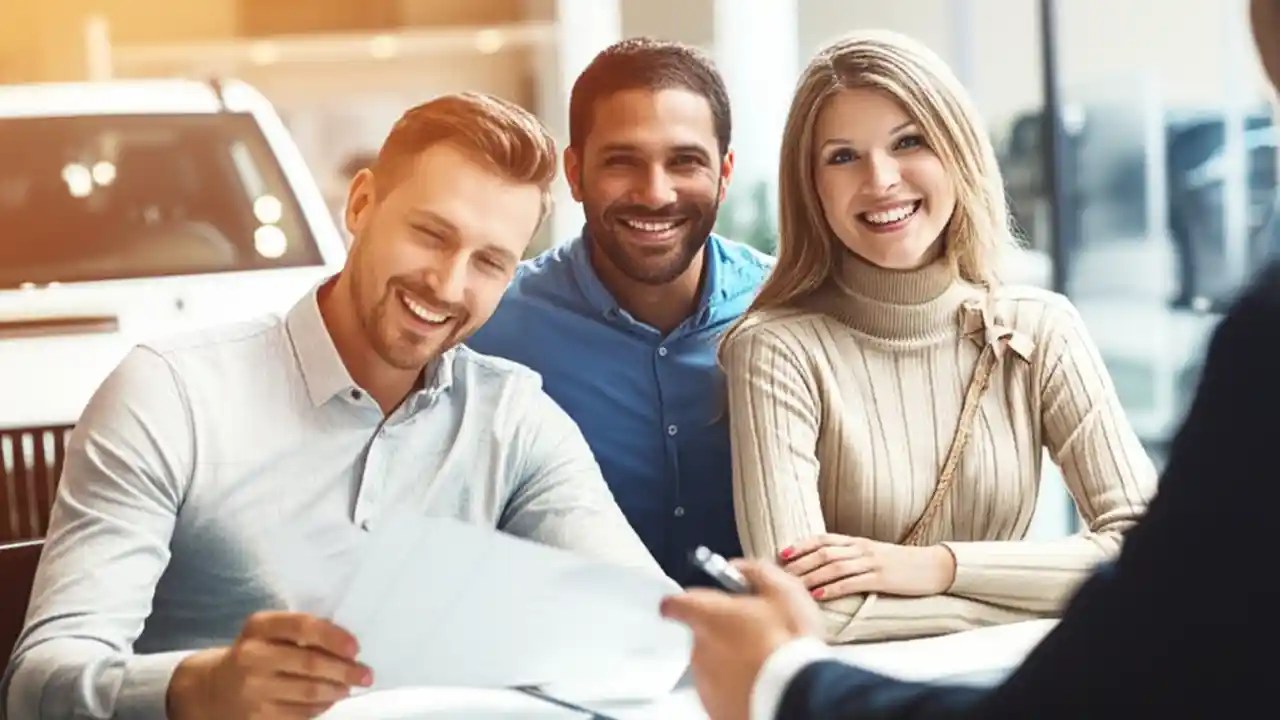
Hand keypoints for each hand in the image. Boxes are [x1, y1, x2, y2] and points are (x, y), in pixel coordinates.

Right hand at [167, 611, 372, 719]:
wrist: (212, 690)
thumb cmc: (254, 653)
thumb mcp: (268, 632)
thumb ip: (301, 631)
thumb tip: (348, 647)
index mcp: (258, 627)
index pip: (303, 626)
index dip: (333, 637)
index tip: (356, 648)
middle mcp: (252, 657)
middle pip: (310, 663)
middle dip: (345, 670)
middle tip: (366, 674)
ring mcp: (254, 690)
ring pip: (309, 691)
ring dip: (337, 690)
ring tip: (349, 687)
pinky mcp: (258, 717)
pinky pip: (300, 713)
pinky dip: (321, 707)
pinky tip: (329, 700)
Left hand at [660, 560, 821, 719]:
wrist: (798, 698)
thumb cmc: (790, 644)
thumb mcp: (784, 591)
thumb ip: (755, 571)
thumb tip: (738, 567)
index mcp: (709, 617)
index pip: (675, 604)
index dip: (685, 601)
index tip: (698, 602)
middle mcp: (700, 651)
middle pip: (703, 634)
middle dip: (725, 632)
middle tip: (757, 634)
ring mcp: (706, 684)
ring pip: (713, 664)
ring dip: (732, 660)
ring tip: (765, 662)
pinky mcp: (716, 709)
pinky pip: (722, 691)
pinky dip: (737, 686)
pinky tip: (762, 683)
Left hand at [779, 534, 955, 599]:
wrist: (933, 566)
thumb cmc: (900, 564)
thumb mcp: (872, 555)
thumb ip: (849, 558)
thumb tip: (822, 566)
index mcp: (857, 542)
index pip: (822, 539)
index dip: (801, 545)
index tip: (782, 554)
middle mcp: (861, 548)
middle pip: (823, 552)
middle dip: (800, 563)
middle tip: (780, 575)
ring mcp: (871, 562)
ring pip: (834, 566)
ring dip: (811, 576)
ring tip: (793, 586)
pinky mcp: (882, 578)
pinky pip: (852, 582)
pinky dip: (833, 588)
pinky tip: (818, 595)